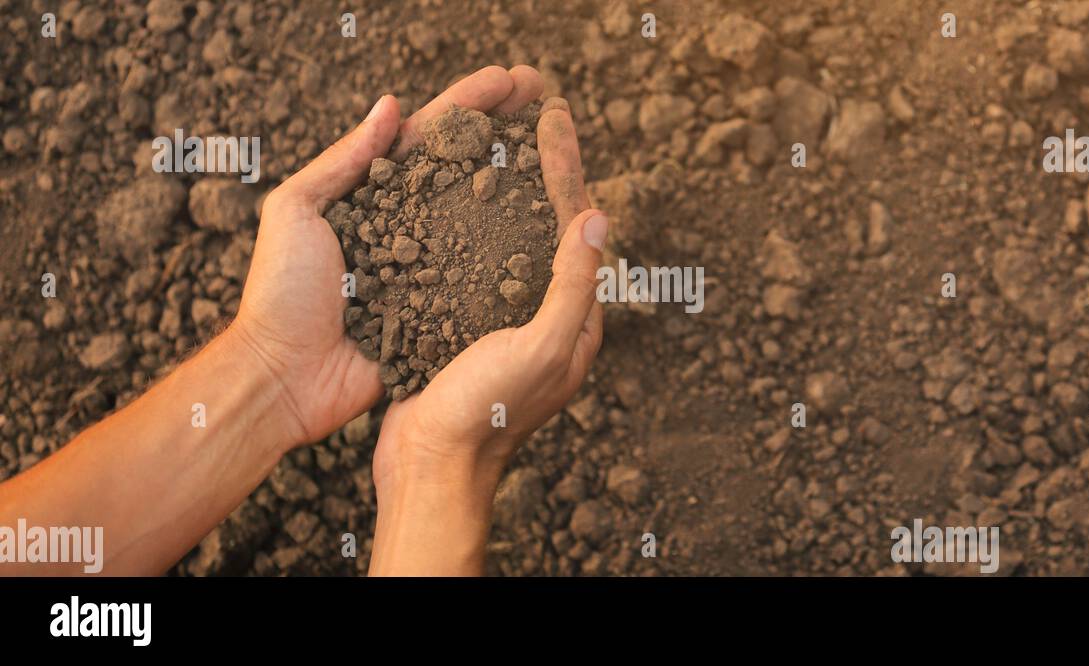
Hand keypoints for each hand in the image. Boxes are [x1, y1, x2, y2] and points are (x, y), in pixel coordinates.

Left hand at [230, 65, 545, 447]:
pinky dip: (519, 253)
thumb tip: (393, 105)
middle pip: (468, 165)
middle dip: (508, 129)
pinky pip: (488, 278)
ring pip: (486, 216)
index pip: (430, 136)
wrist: (287, 376)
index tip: (512, 79)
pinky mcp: (445, 310)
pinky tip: (552, 229)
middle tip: (546, 98)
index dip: (471, 103)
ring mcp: (431, 267)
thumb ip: (344, 161)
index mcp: (374, 195)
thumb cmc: (281, 292)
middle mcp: (409, 225)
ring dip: (523, 180)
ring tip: (562, 150)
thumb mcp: (297, 211)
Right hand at [367, 95, 605, 575]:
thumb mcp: (540, 348)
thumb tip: (599, 216)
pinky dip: (476, 225)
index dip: (568, 170)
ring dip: (513, 191)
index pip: (580, 229)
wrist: (429, 467)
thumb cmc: (485, 413)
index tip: (554, 119)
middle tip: (536, 116)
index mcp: (577, 324)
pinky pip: (482, 264)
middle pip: (555, 229)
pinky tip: (453, 200)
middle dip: (548, 171)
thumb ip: (573, 286)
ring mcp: (510, 324)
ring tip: (498, 143)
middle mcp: (551, 320)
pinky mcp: (471, 329)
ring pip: (518, 242)